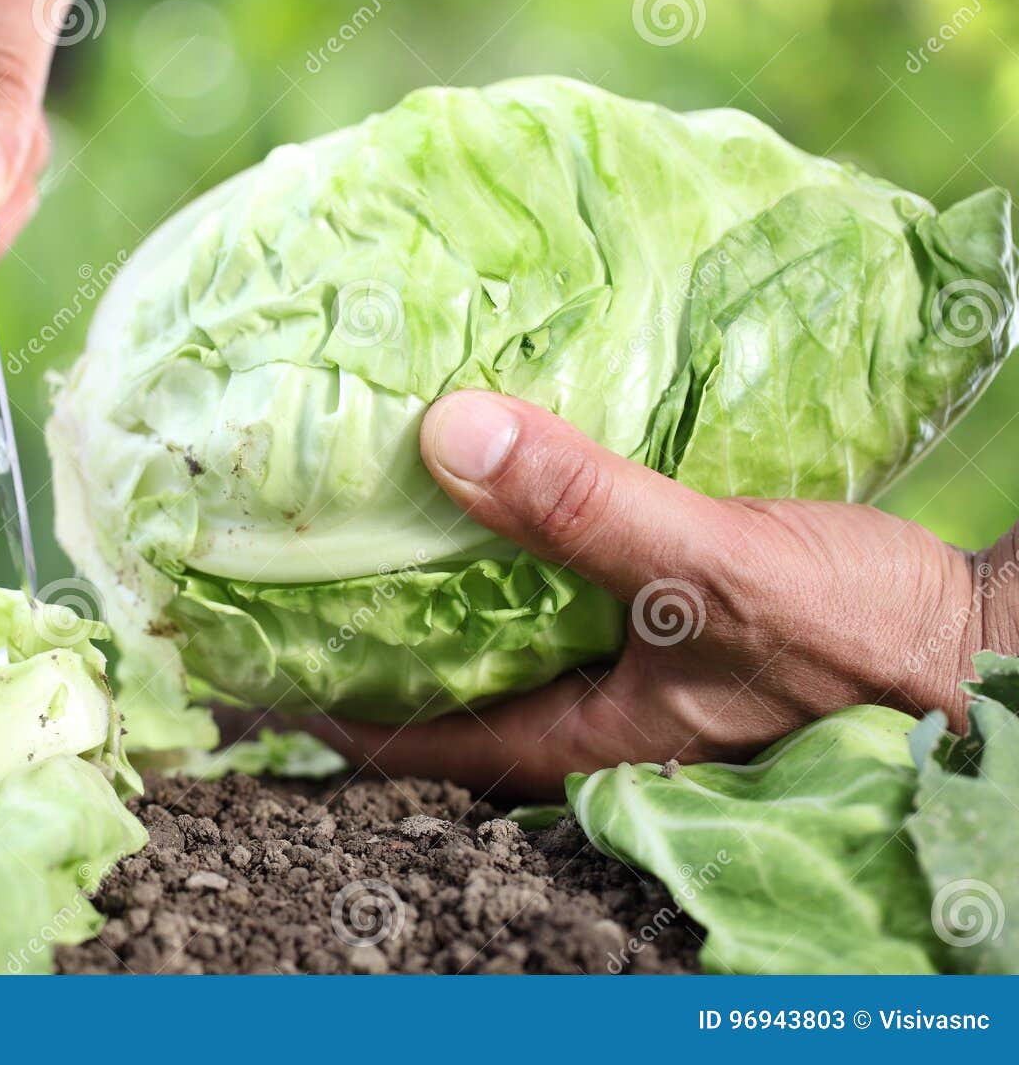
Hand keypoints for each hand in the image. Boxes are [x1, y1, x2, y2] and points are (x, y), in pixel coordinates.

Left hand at [320, 390, 1018, 800]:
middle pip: (425, 685)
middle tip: (265, 564)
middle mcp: (577, 714)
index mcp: (570, 737)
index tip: (228, 648)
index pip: (399, 739)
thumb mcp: (713, 570)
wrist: (969, 642)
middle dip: (345, 636)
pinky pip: (542, 589)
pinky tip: (474, 485)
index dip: (306, 700)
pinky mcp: (649, 620)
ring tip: (344, 513)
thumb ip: (586, 510)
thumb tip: (446, 434)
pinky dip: (497, 547)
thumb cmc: (860, 638)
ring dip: (417, 584)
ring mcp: (612, 671)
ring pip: (482, 634)